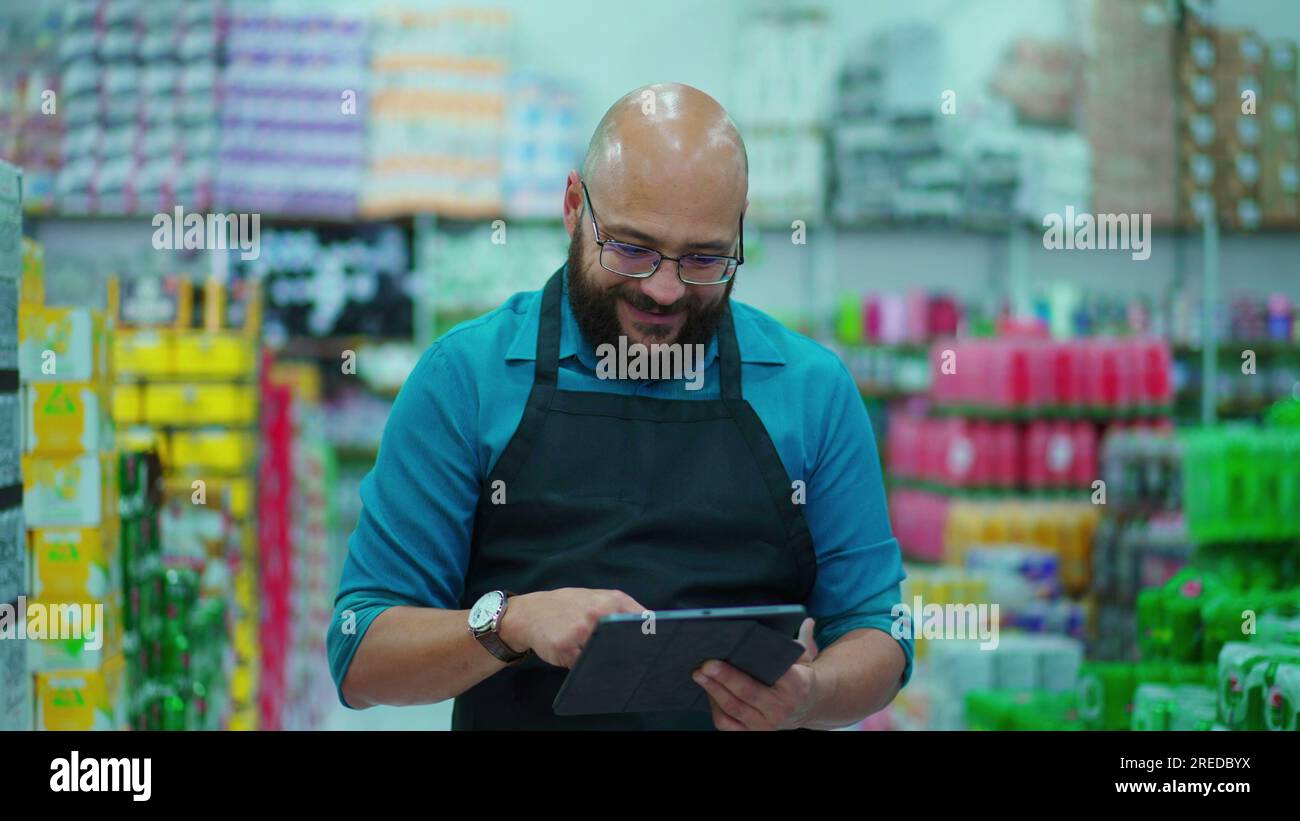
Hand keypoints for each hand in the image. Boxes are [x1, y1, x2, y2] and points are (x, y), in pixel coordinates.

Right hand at [499, 588, 644, 668]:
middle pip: (627, 643)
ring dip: (608, 664)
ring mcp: (581, 631)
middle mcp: (598, 613)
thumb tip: (650, 631)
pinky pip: (584, 667)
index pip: (643, 621)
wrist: (531, 612)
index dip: (653, 638)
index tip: (658, 650)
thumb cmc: (570, 606)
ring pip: (606, 658)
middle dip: (632, 654)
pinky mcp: (565, 648)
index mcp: (612, 600)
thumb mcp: (598, 598)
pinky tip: (583, 665)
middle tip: (637, 665)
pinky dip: (587, 670)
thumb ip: (623, 611)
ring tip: (607, 665)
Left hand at [692, 617, 820, 730]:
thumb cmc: (799, 678)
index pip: (769, 675)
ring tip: (700, 676)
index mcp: (795, 687)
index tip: (723, 657)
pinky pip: (728, 724)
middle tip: (705, 665)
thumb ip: (800, 641)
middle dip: (722, 678)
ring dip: (713, 691)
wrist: (807, 707)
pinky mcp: (754, 734)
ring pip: (733, 709)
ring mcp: (767, 726)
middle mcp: (781, 709)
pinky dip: (715, 709)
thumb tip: (805, 622)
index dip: (742, 669)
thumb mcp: (805, 658)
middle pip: (746, 693)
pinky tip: (709, 693)